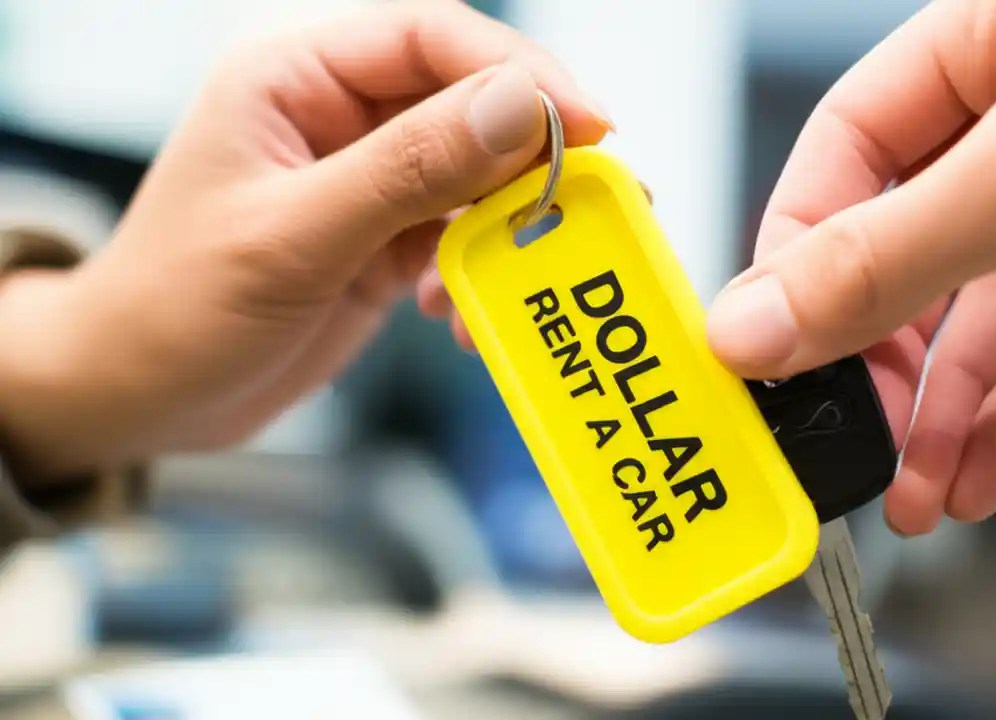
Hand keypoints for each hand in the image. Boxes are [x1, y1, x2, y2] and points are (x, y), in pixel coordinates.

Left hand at [0, 1, 610, 477]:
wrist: (138, 397)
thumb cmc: (177, 308)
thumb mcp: (293, 237)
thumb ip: (406, 170)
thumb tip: (522, 109)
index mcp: (297, 75)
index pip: (433, 38)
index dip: (521, 73)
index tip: (592, 125)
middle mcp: (340, 113)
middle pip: (472, 102)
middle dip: (538, 154)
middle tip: (601, 199)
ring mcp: (368, 179)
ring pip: (479, 173)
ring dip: (517, 223)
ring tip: (539, 272)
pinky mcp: (385, 239)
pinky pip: (464, 235)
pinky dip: (485, 272)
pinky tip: (464, 318)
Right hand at [706, 0, 995, 534]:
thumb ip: (882, 254)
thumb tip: (756, 317)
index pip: (853, 138)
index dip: (801, 245)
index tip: (767, 340)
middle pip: (915, 235)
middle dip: (881, 349)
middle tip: (845, 426)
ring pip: (986, 308)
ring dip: (944, 406)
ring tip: (913, 487)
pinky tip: (979, 470)